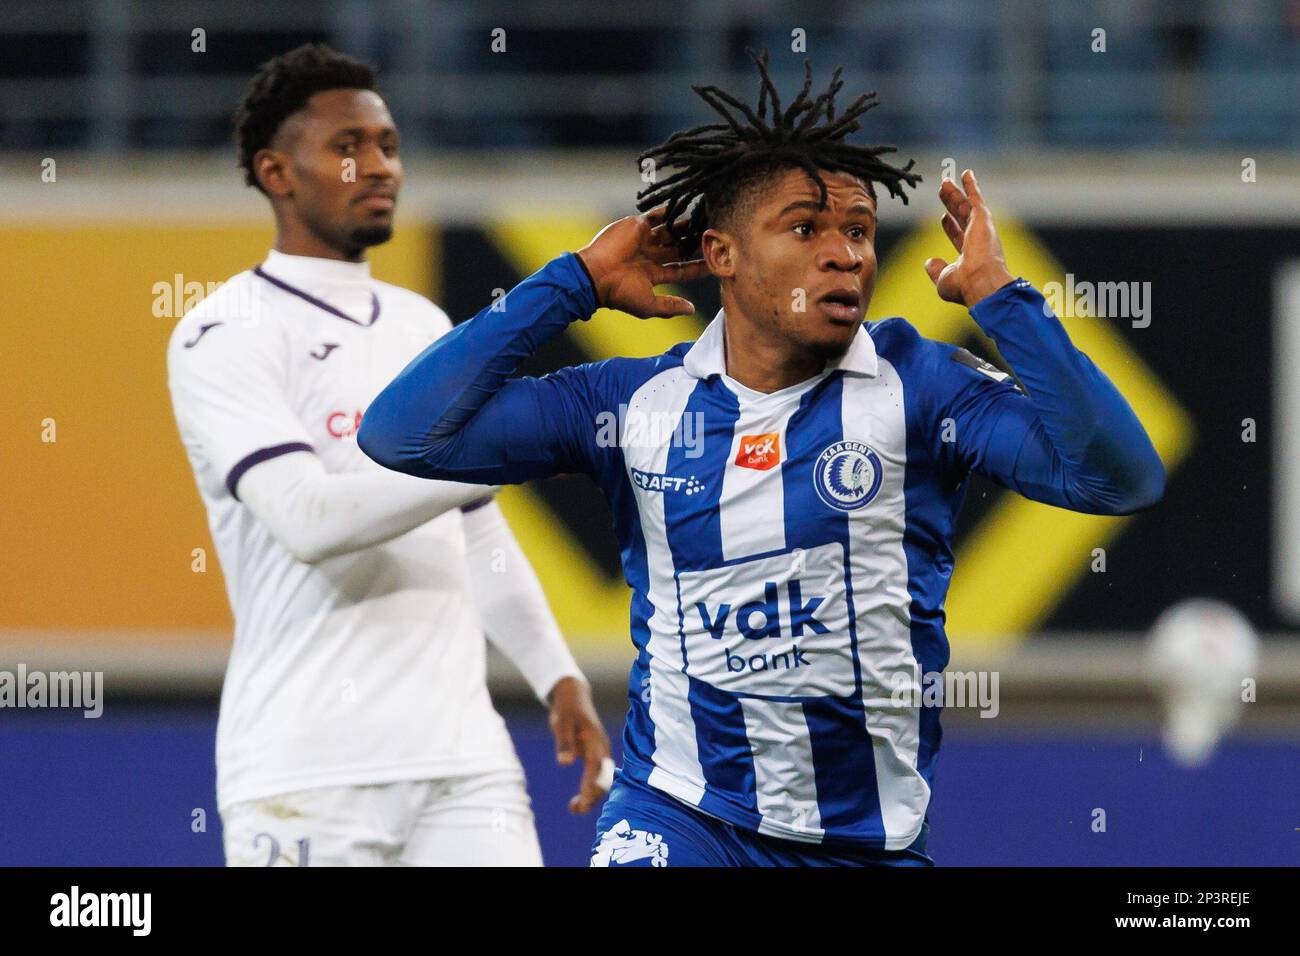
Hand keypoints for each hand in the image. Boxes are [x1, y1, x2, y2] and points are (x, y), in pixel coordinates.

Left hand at [547, 676, 611, 813]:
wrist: (574, 697)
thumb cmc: (567, 709)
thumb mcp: (562, 722)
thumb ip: (564, 742)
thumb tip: (564, 764)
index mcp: (595, 740)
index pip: (597, 766)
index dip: (592, 784)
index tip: (584, 800)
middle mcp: (601, 749)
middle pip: (604, 777)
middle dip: (594, 795)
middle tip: (577, 810)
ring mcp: (599, 754)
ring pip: (602, 780)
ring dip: (592, 797)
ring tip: (574, 809)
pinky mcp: (593, 757)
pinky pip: (596, 778)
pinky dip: (589, 792)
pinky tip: (577, 804)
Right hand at [577, 208, 710, 318]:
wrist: (596, 274)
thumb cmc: (620, 293)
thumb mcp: (648, 304)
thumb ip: (670, 306)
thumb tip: (691, 310)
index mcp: (652, 274)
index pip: (681, 269)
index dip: (697, 266)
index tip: (714, 262)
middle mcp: (650, 255)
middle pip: (678, 248)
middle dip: (694, 243)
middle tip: (713, 237)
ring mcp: (643, 239)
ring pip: (670, 231)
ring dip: (686, 226)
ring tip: (705, 220)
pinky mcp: (637, 225)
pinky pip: (657, 214)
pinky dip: (671, 210)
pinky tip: (688, 207)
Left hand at [923, 169, 1015, 308]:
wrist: (981, 282)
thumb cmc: (964, 287)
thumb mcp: (943, 279)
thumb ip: (936, 270)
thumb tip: (929, 261)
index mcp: (970, 256)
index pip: (958, 237)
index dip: (949, 227)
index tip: (943, 218)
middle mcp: (978, 241)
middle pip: (961, 217)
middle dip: (952, 204)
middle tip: (943, 191)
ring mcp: (981, 229)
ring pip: (965, 206)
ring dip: (955, 193)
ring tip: (945, 180)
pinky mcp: (983, 219)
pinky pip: (975, 198)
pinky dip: (971, 185)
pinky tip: (966, 173)